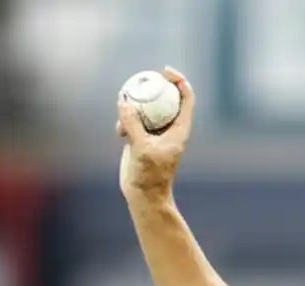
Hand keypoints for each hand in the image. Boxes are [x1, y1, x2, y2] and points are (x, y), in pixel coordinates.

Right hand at [117, 66, 195, 200]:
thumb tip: (123, 101)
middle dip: (154, 86)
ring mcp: (156, 132)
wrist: (143, 194)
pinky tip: (119, 131)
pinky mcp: (142, 138)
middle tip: (140, 78)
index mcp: (180, 129)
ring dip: (134, 106)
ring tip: (124, 108)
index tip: (164, 72)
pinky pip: (134, 121)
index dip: (179, 80)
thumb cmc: (149, 174)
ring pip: (147, 109)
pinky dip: (125, 121)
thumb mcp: (141, 147)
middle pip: (166, 98)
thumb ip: (133, 124)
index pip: (186, 97)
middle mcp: (170, 128)